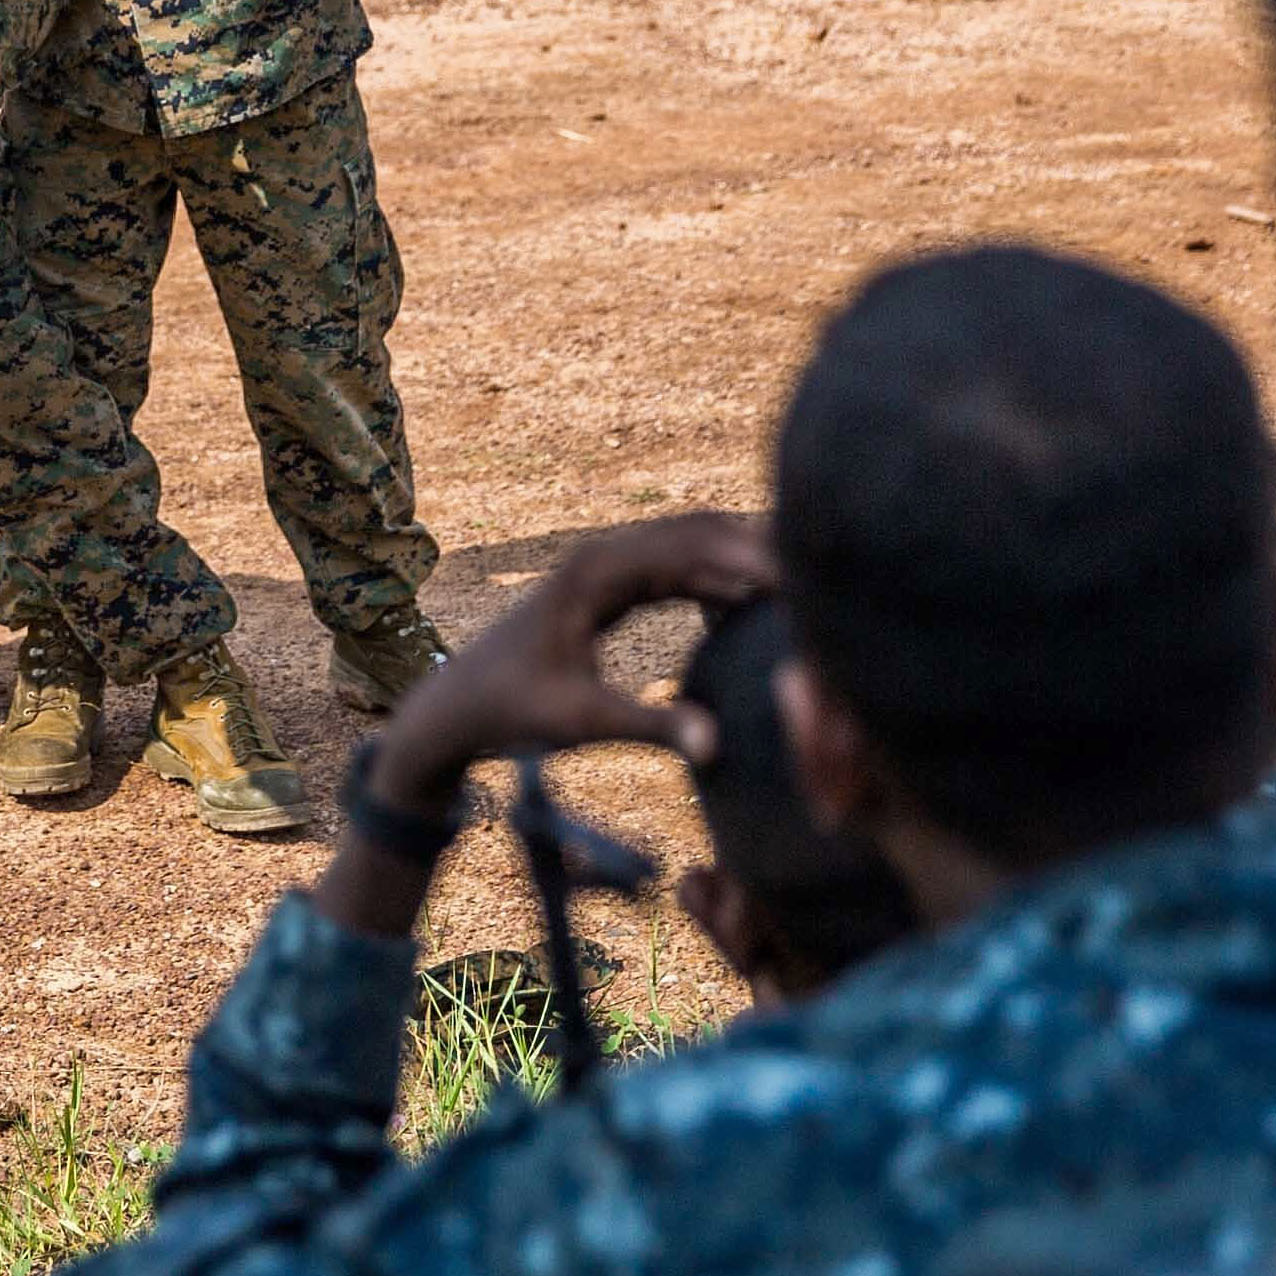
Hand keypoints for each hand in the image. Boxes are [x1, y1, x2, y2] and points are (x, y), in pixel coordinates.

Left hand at [368, 514, 779, 820]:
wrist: (455, 708)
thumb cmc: (510, 712)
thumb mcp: (581, 722)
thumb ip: (652, 726)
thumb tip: (716, 744)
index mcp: (596, 575)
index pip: (689, 548)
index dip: (750, 559)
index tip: (804, 581)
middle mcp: (602, 557)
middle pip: (697, 531)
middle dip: (756, 544)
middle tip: (820, 569)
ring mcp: (603, 568)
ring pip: (688, 544)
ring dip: (739, 556)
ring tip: (800, 579)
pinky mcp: (607, 587)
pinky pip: (673, 568)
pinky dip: (714, 576)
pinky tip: (750, 601)